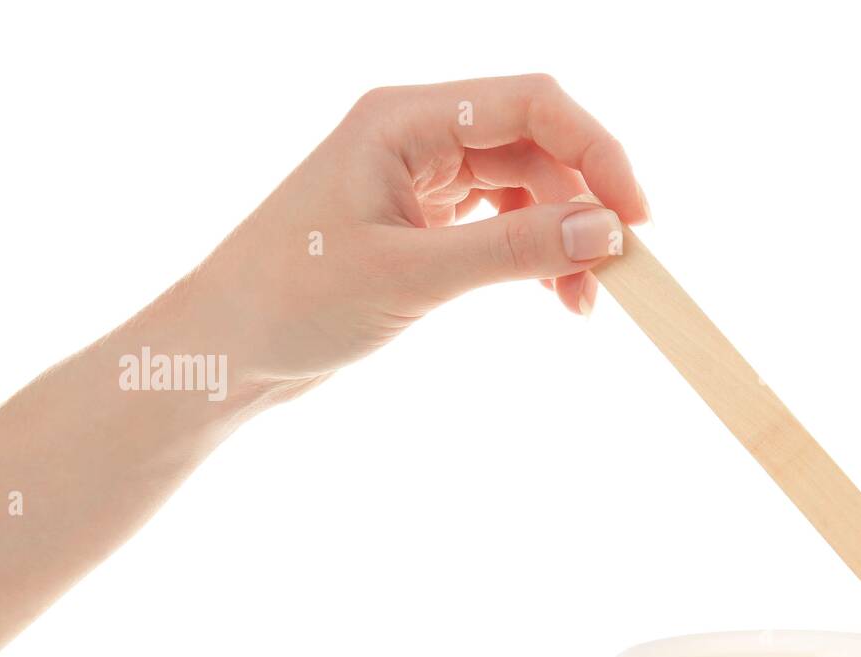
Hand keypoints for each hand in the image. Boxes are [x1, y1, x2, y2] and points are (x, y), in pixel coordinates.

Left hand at [194, 74, 649, 396]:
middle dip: (584, 203)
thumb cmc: (290, 300)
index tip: (635, 217)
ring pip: (524, 188)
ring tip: (582, 301)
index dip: (596, 151)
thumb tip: (605, 230)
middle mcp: (414, 136)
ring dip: (563, 237)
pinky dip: (533, 256)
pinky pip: (500, 224)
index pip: (530, 103)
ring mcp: (418, 179)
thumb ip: (511, 251)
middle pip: (535, 144)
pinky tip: (554, 296)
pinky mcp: (420, 223)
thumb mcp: (411, 276)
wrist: (225, 350)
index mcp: (402, 119)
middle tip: (617, 271)